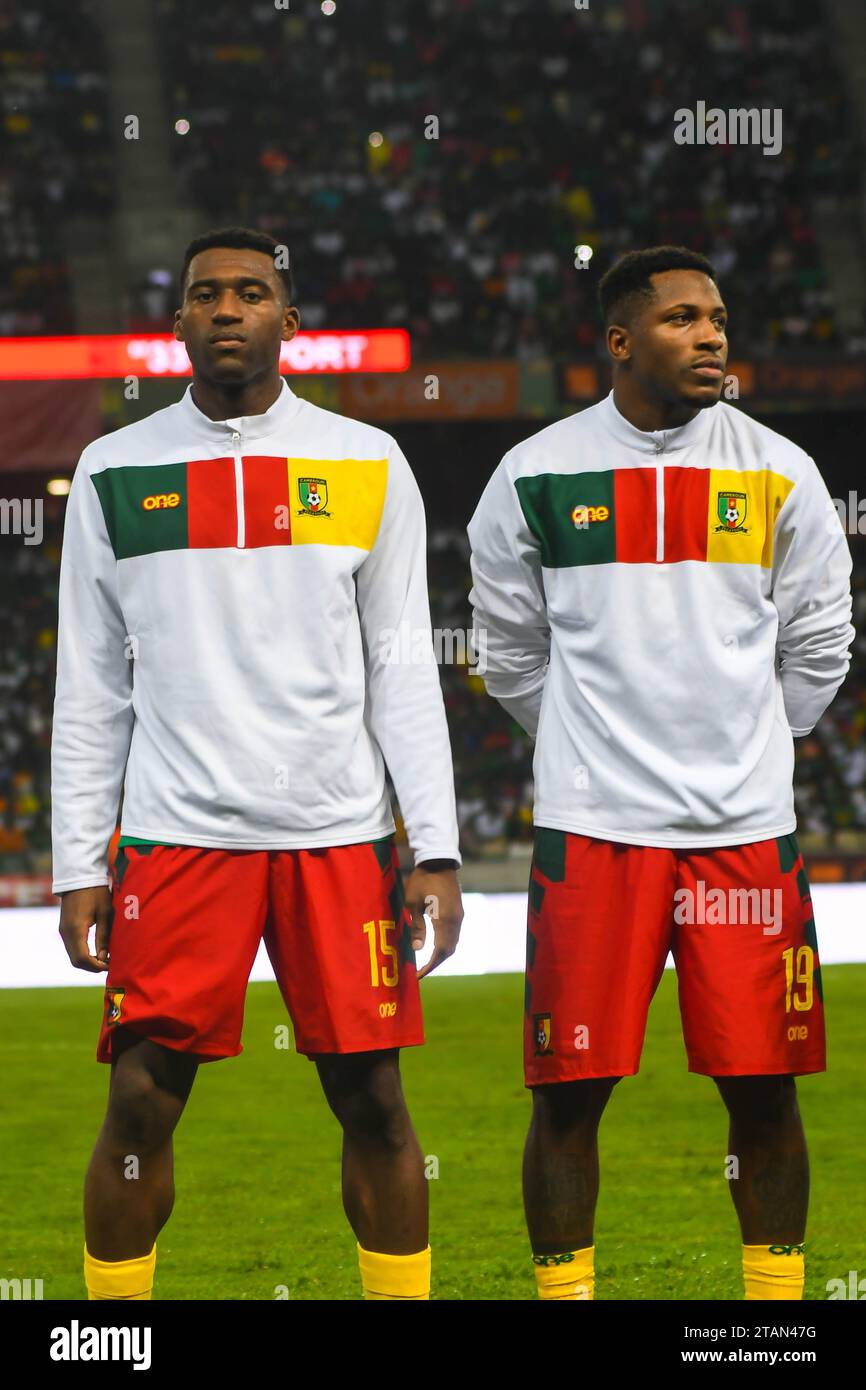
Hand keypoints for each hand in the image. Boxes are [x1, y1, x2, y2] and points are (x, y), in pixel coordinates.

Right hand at [58, 886, 112, 971]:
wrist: (80, 878)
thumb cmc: (96, 893)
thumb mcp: (105, 914)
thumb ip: (103, 937)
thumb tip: (104, 958)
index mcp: (76, 929)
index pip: (82, 958)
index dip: (96, 966)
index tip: (111, 965)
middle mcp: (65, 933)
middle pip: (76, 961)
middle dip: (92, 967)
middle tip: (109, 964)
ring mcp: (63, 931)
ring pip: (73, 956)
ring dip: (88, 961)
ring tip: (105, 960)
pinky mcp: (64, 928)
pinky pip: (72, 948)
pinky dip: (83, 954)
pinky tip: (96, 953)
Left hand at [404, 863, 462, 979]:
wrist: (439, 860)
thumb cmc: (422, 879)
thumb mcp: (413, 902)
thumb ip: (416, 926)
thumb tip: (418, 949)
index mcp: (445, 920)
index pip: (440, 952)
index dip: (430, 966)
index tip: (419, 976)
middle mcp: (456, 921)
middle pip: (449, 950)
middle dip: (435, 963)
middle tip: (420, 972)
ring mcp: (459, 916)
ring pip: (453, 943)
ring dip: (440, 955)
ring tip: (426, 962)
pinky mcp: (458, 911)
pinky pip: (454, 934)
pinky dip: (444, 944)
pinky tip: (433, 946)